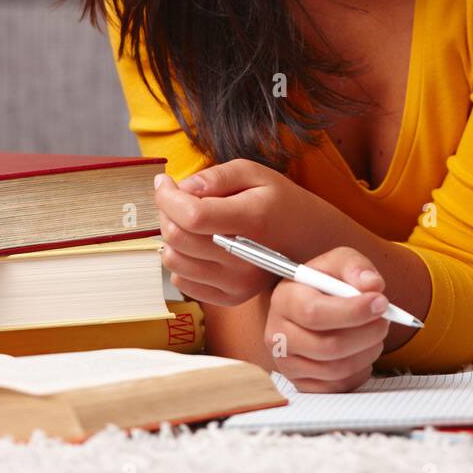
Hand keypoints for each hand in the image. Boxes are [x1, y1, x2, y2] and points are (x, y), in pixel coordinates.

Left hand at [154, 159, 304, 306]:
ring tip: (188, 221)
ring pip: (174, 261)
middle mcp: (244, 258)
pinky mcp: (230, 298)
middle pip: (178, 238)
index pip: (193, 215)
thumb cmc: (278, 203)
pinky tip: (198, 244)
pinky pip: (183, 282)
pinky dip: (182, 260)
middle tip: (176, 198)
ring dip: (171, 236)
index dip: (168, 197)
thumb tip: (182, 188)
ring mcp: (237, 283)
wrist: (307, 241)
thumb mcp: (254, 173)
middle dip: (166, 212)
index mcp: (252, 220)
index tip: (164, 182)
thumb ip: (217, 176)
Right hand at [263, 247, 390, 392]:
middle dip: (366, 334)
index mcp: (284, 299)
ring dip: (367, 351)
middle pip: (328, 346)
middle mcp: (278, 334)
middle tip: (385, 320)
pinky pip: (339, 386)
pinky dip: (360, 369)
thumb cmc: (325, 283)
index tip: (380, 302)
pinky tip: (363, 350)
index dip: (352, 311)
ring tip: (376, 333)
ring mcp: (287, 363)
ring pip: (337, 369)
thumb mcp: (339, 263)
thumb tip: (372, 285)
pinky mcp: (302, 384)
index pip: (314, 313)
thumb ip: (355, 267)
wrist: (311, 305)